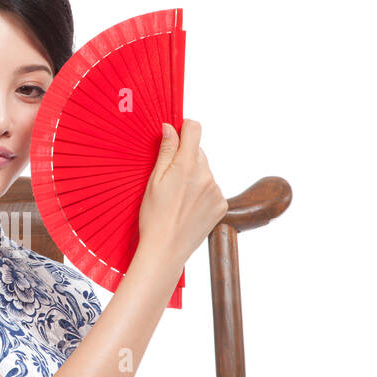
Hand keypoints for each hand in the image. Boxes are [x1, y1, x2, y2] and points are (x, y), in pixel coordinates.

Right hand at [137, 119, 227, 267]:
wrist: (166, 249)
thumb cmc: (154, 217)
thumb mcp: (154, 180)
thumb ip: (166, 151)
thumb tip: (170, 127)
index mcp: (187, 166)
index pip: (194, 129)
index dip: (184, 128)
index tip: (176, 134)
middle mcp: (206, 175)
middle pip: (199, 152)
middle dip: (186, 158)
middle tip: (170, 178)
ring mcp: (216, 191)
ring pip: (205, 171)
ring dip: (194, 177)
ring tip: (178, 198)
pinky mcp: (222, 205)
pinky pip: (212, 189)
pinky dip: (202, 193)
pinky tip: (188, 206)